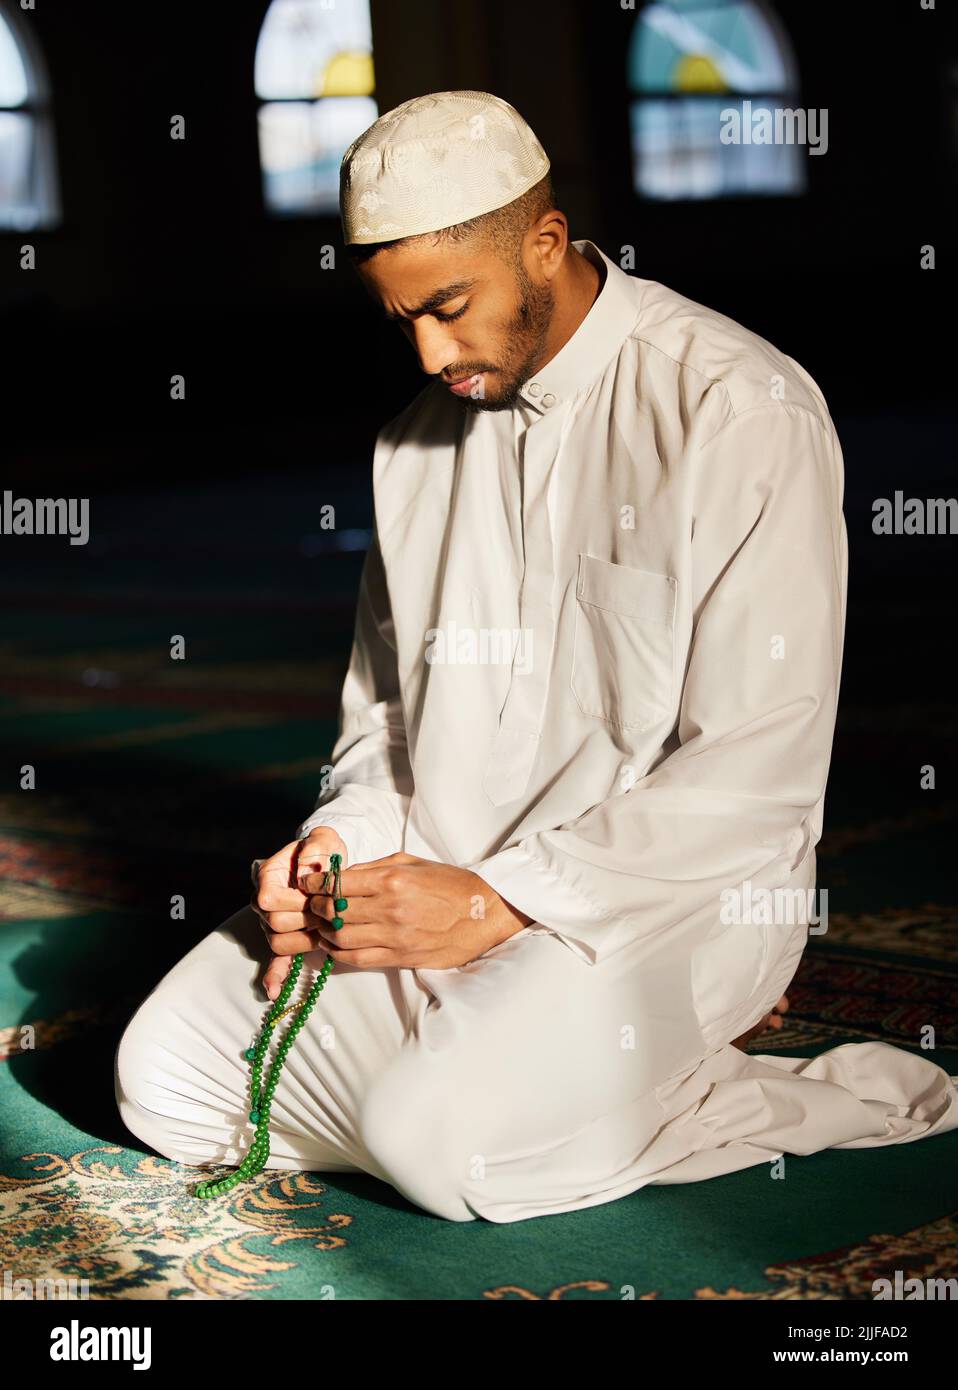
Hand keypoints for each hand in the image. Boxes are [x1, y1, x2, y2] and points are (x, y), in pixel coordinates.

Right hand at [251, 827, 347, 999]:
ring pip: (278, 943)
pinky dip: (274, 975)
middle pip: (276, 924)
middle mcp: (264, 901)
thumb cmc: (324, 850)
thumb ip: (315, 848)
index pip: (270, 899)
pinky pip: (274, 960)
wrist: (327, 861)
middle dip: (305, 921)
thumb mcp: (323, 839)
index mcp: (268, 876)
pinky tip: (273, 991)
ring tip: (325, 933)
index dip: (294, 901)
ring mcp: (272, 921)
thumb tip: (307, 870)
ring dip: (303, 942)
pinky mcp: (285, 936)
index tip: (316, 896)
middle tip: (329, 915)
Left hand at [299, 851, 532, 968]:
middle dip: (317, 907)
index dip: (315, 885)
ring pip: (340, 938)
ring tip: (324, 924)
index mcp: (392, 880)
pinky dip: (339, 953)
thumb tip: (342, 876)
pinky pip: (357, 958)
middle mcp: (390, 909)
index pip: (337, 884)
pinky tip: (336, 944)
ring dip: (325, 931)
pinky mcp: (401, 957)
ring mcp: (395, 936)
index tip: (308, 885)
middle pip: (333, 911)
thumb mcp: (411, 862)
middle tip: (314, 904)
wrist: (483, 912)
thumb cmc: (449, 883)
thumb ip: (374, 868)